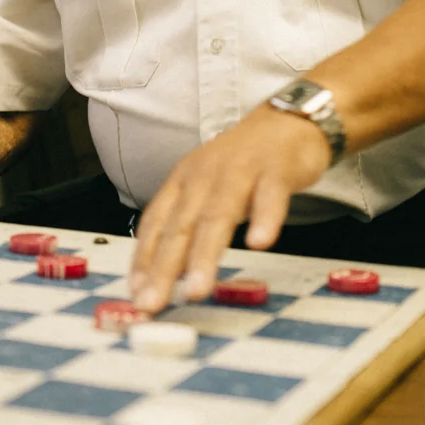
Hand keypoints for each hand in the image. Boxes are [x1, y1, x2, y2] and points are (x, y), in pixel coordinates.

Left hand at [129, 106, 330, 312]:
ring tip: (197, 289)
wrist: (288, 121)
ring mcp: (240, 171)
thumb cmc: (243, 164)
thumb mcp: (206, 189)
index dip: (144, 260)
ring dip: (205, 254)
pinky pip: (270, 196)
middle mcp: (204, 176)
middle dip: (165, 268)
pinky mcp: (276, 169)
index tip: (136, 294)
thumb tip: (168, 275)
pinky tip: (259, 243)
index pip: (155, 224)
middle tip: (154, 303)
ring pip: (219, 215)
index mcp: (183, 182)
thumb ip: (189, 227)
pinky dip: (265, 219)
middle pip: (181, 226)